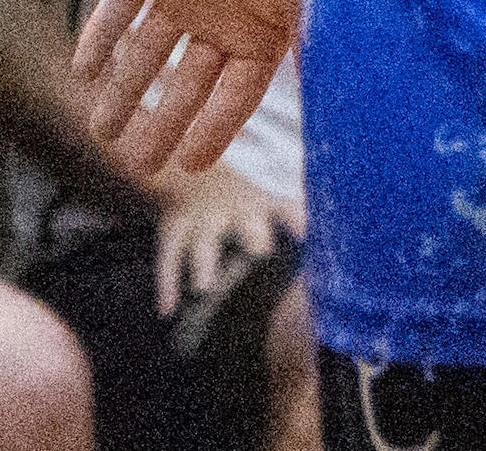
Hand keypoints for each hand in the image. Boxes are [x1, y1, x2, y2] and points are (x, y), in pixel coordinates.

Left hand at [75, 0, 304, 179]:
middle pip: (187, 83)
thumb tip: (337, 99)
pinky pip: (119, 5)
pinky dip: (100, 35)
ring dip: (123, 91)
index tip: (189, 166)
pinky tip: (84, 68)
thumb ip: (314, 44)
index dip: (215, 131)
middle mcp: (225, 14)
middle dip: (162, 125)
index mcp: (266, 26)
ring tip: (102, 129)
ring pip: (147, 52)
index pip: (237, 95)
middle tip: (136, 163)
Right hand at [152, 160, 295, 317]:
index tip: (306, 241)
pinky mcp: (173, 232)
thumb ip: (293, 223)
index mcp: (263, 207)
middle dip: (254, 242)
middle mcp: (235, 213)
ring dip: (204, 265)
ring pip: (202, 243)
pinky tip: (167, 310)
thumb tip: (318, 247)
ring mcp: (203, 222)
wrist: (190, 176)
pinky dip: (166, 285)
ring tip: (204, 289)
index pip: (287, 214)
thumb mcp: (267, 205)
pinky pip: (167, 259)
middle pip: (246, 227)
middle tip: (260, 261)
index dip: (297, 225)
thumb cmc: (241, 206)